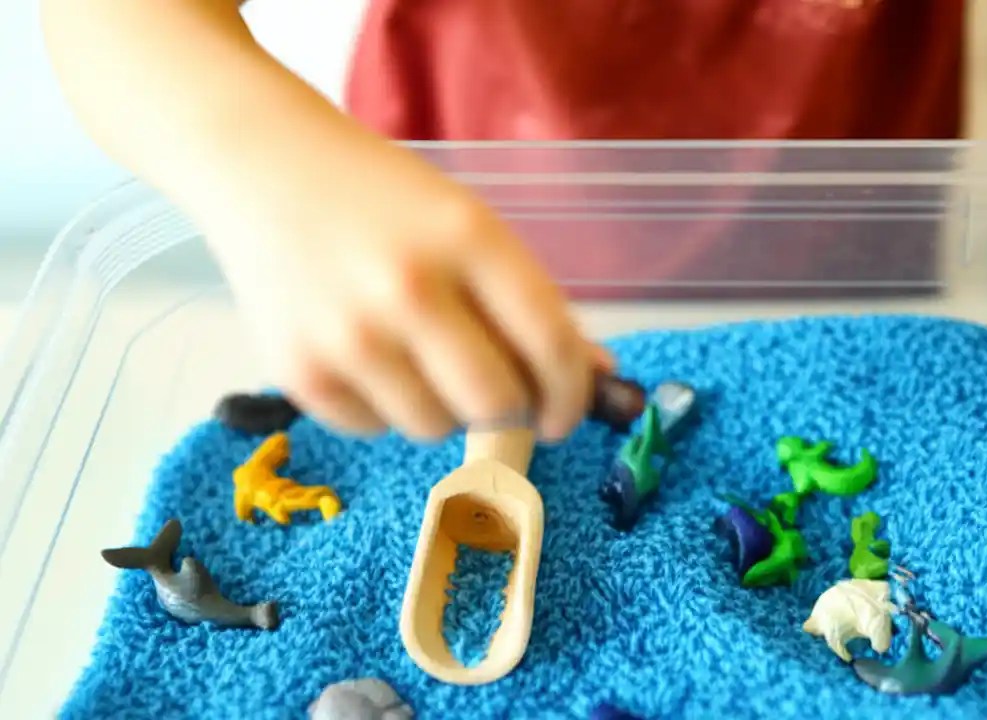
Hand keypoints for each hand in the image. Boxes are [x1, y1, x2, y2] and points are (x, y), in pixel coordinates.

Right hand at [204, 137, 605, 440]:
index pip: (549, 343)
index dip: (572, 395)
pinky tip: (370, 354)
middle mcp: (408, 289)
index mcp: (467, 238)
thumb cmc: (383, 200)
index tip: (566, 414)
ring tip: (421, 356)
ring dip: (446, 408)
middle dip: (512, 411)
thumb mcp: (468, 226)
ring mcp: (349, 336)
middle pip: (496, 402)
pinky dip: (387, 407)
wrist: (264, 167)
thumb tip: (592, 374)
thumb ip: (529, 300)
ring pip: (437, 426)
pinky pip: (377, 428)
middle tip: (503, 397)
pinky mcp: (299, 373)